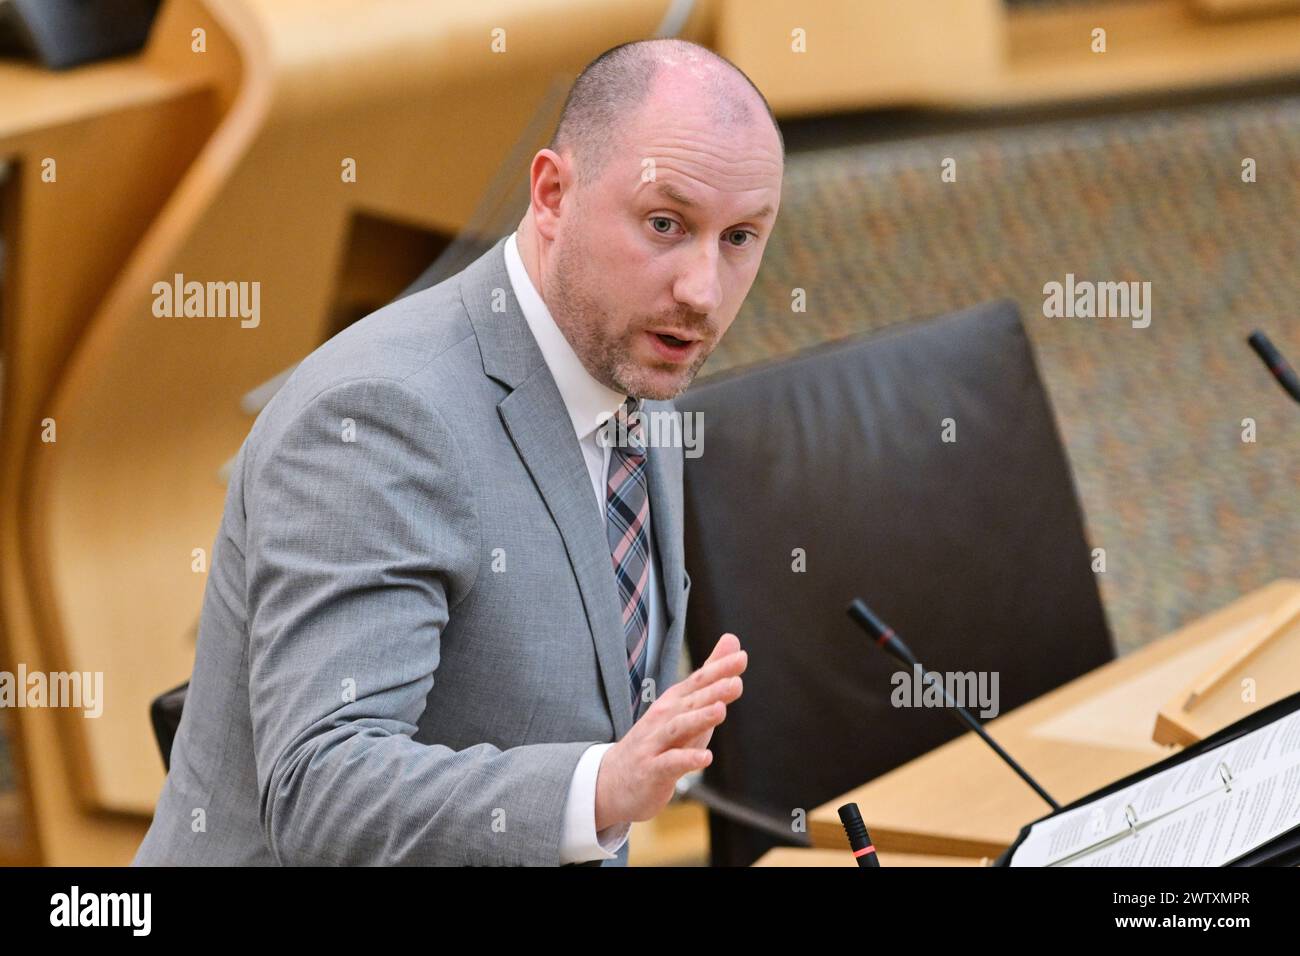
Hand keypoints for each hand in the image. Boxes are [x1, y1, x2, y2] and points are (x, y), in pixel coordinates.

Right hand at [594, 633, 745, 830]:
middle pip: (690, 701)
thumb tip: (733, 640)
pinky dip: (687, 759)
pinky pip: (670, 763)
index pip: (698, 682)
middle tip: (736, 682)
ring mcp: (656, 743)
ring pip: (678, 728)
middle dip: (713, 691)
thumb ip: (710, 676)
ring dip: (699, 719)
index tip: (741, 657)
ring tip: (720, 711)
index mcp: (674, 702)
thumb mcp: (686, 707)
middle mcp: (663, 718)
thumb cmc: (660, 740)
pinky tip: (706, 758)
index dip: (719, 670)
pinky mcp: (652, 770)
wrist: (613, 780)